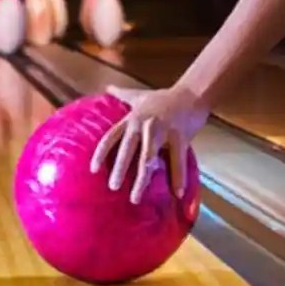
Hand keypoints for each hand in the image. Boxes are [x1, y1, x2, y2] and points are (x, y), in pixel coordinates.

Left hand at [90, 85, 208, 203]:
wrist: (192, 93)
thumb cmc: (164, 97)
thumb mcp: (140, 95)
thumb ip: (122, 94)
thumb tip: (107, 87)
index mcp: (132, 118)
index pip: (111, 137)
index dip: (101, 153)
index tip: (92, 169)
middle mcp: (143, 125)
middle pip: (128, 149)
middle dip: (119, 168)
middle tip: (112, 187)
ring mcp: (162, 130)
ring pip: (148, 158)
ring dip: (142, 179)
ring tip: (135, 197)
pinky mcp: (180, 136)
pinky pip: (178, 160)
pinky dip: (178, 177)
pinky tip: (177, 193)